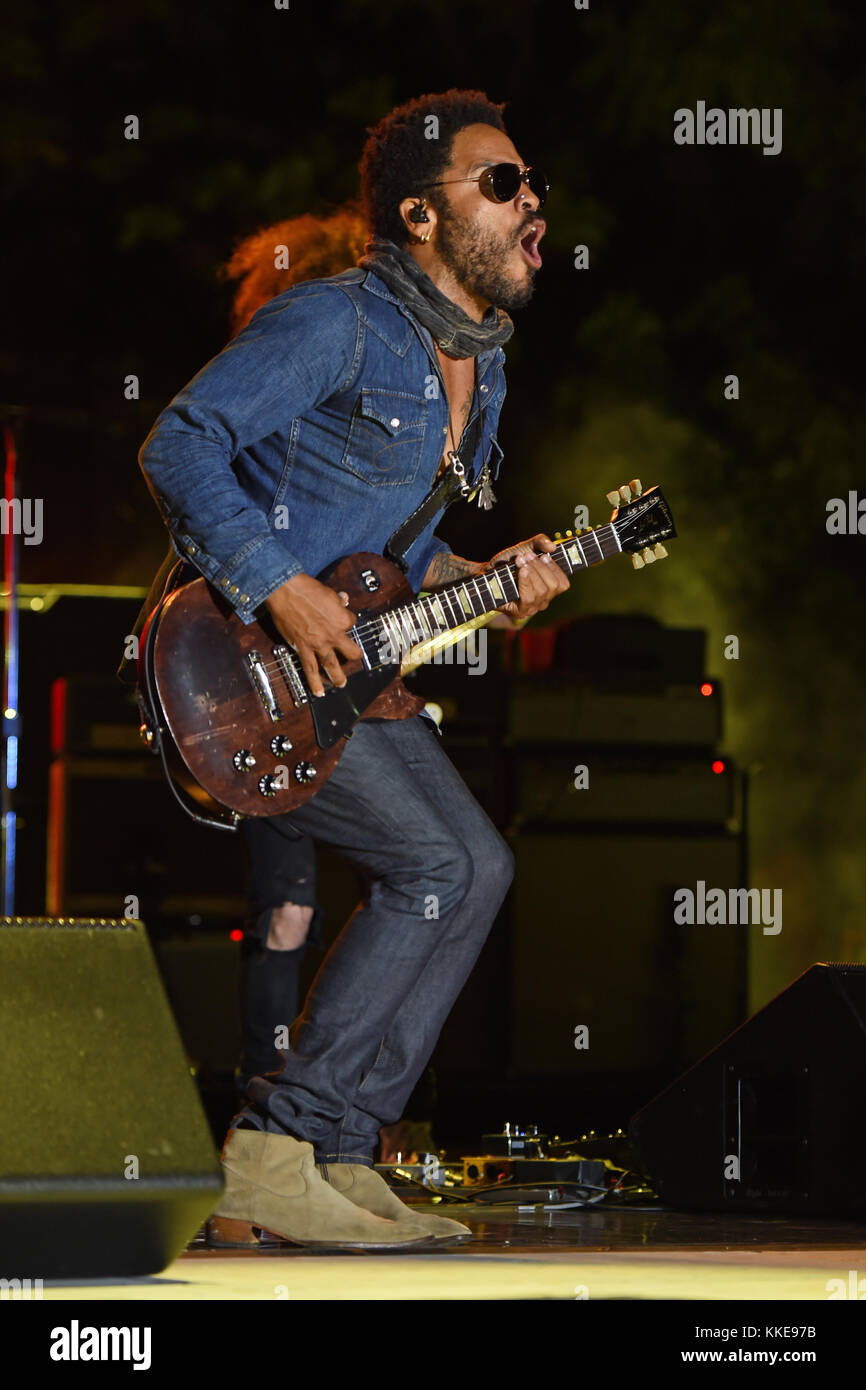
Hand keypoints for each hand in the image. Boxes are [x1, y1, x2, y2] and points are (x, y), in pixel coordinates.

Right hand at [264, 574, 360, 697]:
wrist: (285, 591)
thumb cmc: (305, 588)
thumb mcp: (328, 591)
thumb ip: (337, 600)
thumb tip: (343, 600)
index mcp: (343, 619)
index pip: (351, 623)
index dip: (346, 621)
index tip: (342, 619)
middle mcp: (334, 635)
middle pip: (351, 652)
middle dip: (354, 656)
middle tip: (353, 659)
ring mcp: (319, 644)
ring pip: (332, 666)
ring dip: (338, 677)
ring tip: (341, 684)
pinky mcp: (303, 649)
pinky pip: (310, 670)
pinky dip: (315, 683)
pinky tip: (319, 692)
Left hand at [488, 533, 568, 622]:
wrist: (487, 573)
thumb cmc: (508, 563)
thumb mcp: (525, 547)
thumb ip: (540, 542)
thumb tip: (553, 546)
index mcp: (549, 588)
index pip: (563, 584)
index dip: (555, 569)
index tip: (544, 556)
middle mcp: (543, 600)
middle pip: (553, 586)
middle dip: (541, 568)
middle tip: (527, 556)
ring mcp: (532, 608)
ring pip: (542, 591)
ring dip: (532, 572)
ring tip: (519, 561)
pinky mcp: (519, 612)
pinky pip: (529, 598)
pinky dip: (526, 582)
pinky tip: (521, 571)